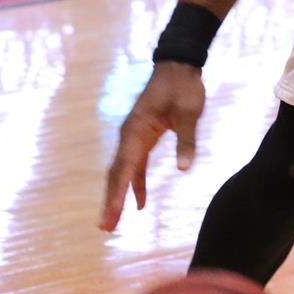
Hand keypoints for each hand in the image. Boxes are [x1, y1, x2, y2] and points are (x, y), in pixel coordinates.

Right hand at [99, 61, 206, 229]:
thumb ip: (186, 140)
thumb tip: (183, 169)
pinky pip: (134, 164)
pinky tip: (139, 202)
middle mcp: (129, 135)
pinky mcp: (141, 136)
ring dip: (118, 195)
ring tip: (112, 222)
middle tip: (104, 227)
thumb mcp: (189, 112)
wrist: (177, 66)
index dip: (118, 193)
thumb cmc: (183, 87)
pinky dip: (134, 183)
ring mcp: (133, 135)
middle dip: (111, 200)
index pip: (125, 167)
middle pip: (116, 173)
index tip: (112, 213)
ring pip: (121, 170)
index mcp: (136, 129)